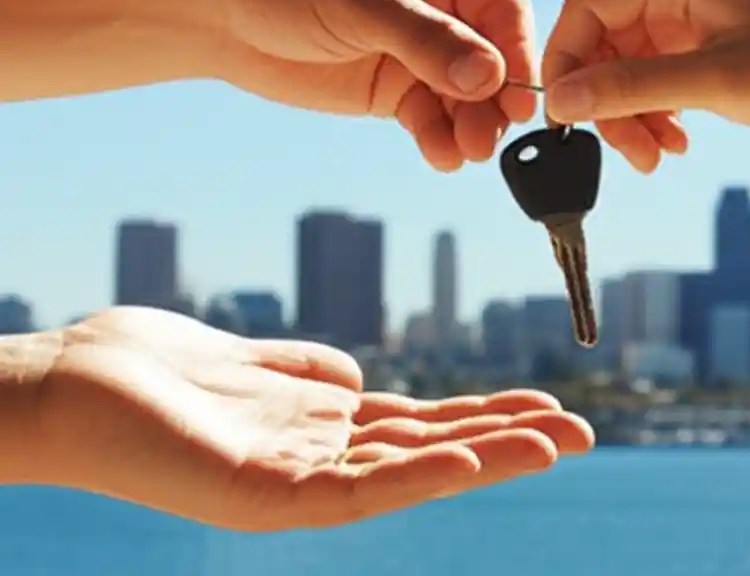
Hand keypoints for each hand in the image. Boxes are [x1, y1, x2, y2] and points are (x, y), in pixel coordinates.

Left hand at [27, 307, 592, 531]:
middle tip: (582, 431)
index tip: (545, 403)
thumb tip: (358, 379)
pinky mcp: (263, 496)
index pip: (417, 422)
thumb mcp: (244, 363)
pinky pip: (358, 488)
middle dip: (507, 439)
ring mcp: (292, 482)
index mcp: (313, 427)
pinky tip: (471, 455)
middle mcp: (314, 460)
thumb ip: (304, 371)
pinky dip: (421, 473)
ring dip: (484, 457)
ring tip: (555, 444)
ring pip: (408, 472)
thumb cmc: (140, 371)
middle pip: (429, 448)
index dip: (483, 413)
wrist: (57, 388)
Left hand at [214, 0, 537, 170]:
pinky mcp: (397, 86)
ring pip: (467, 93)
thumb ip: (427, 40)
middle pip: (492, 55)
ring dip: (470, 125)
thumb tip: (490, 78)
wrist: (212, 12)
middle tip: (489, 137)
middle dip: (493, 99)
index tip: (517, 95)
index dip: (515, 51)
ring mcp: (421, 46)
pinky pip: (434, 116)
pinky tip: (440, 155)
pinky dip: (440, 137)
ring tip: (463, 152)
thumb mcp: (360, 0)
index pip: (502, 4)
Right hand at [542, 0, 749, 170]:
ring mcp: (691, 27)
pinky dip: (655, 118)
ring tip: (657, 158)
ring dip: (631, 119)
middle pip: (602, 47)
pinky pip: (655, 87)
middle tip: (630, 154)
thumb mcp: (715, 81)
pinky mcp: (706, 56)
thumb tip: (561, 100)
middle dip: (606, 103)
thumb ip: (633, 88)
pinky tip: (676, 144)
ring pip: (626, 73)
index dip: (566, 61)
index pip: (586, 8)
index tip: (565, 115)